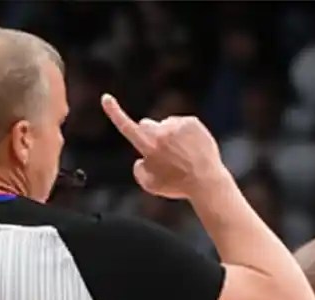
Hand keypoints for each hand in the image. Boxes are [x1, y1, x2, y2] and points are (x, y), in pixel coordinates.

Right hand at [101, 93, 225, 199]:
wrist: (208, 182)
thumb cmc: (178, 186)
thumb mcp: (151, 186)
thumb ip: (138, 170)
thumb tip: (141, 159)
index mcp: (148, 147)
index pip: (126, 126)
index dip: (114, 112)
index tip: (106, 97)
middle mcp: (161, 133)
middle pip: (146, 124)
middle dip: (149, 133)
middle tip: (163, 151)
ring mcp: (177, 126)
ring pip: (165, 124)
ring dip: (169, 134)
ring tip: (183, 154)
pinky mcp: (192, 122)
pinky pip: (181, 123)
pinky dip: (185, 133)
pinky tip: (192, 148)